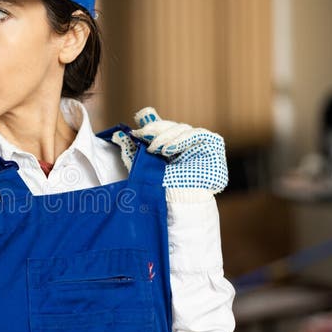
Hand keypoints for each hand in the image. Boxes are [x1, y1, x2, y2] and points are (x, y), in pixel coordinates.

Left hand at [112, 106, 227, 193]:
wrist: (178, 206)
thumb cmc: (162, 191)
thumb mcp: (143, 168)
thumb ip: (133, 151)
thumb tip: (118, 135)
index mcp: (173, 148)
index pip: (163, 128)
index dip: (151, 125)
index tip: (135, 131)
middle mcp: (187, 145)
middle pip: (171, 127)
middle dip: (155, 130)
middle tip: (140, 136)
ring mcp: (200, 144)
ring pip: (182, 128)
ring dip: (166, 136)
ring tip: (154, 150)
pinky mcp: (213, 144)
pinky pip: (198, 133)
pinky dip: (181, 139)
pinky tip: (168, 150)